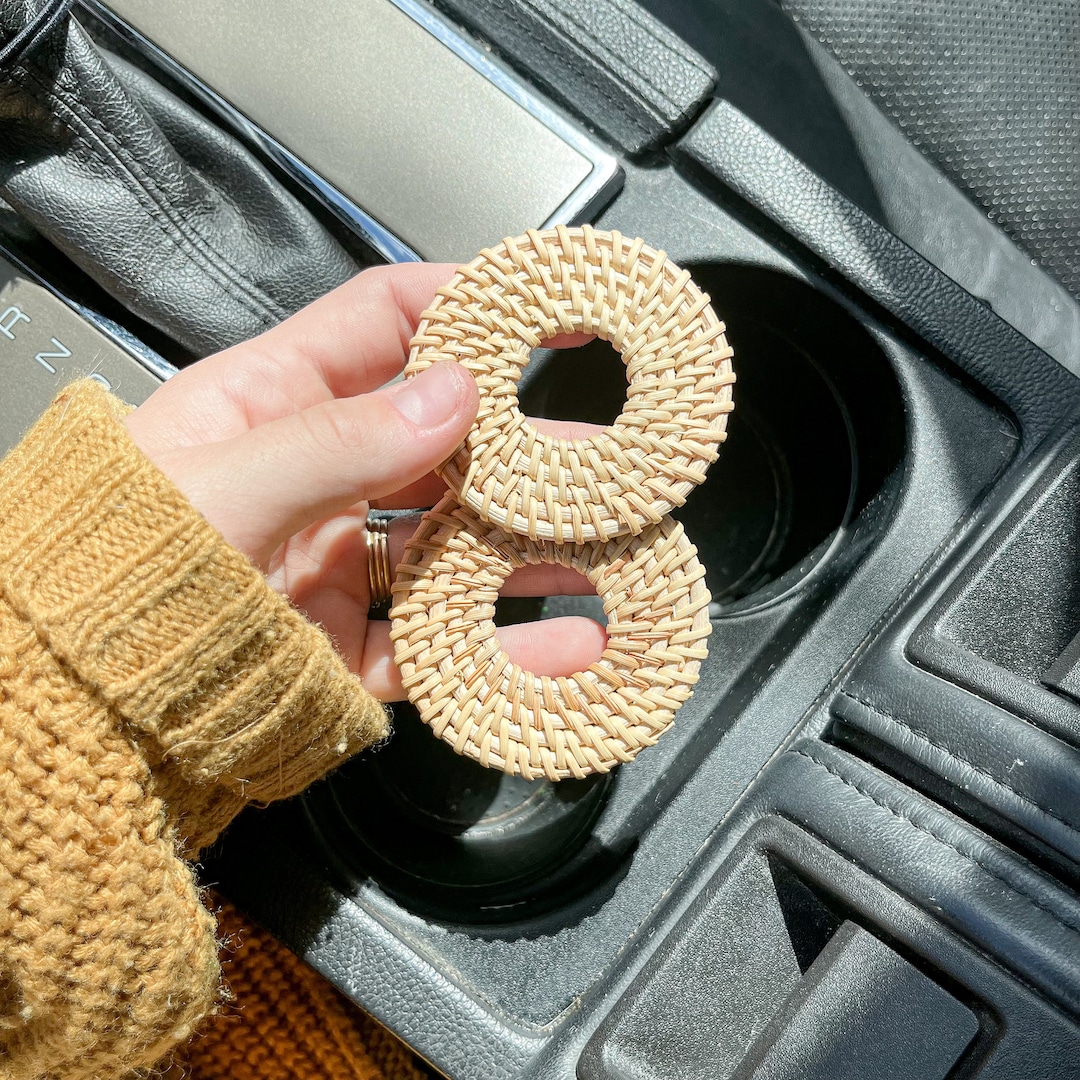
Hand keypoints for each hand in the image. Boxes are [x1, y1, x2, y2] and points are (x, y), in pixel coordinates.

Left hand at [124, 263, 605, 699]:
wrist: (78, 718)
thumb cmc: (110, 576)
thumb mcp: (216, 490)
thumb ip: (335, 442)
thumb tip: (454, 394)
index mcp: (266, 405)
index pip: (379, 324)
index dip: (461, 305)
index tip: (540, 307)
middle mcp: (313, 477)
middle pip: (437, 438)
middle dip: (519, 440)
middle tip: (596, 447)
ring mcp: (333, 561)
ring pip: (451, 539)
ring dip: (526, 546)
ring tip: (600, 545)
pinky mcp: (344, 643)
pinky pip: (436, 639)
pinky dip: (499, 644)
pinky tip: (561, 645)